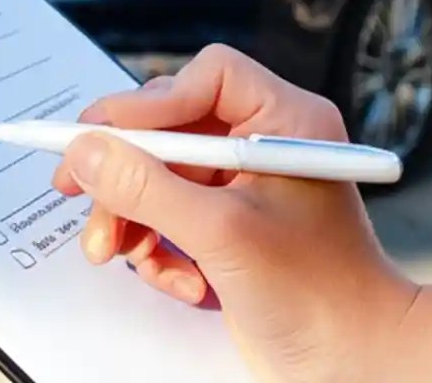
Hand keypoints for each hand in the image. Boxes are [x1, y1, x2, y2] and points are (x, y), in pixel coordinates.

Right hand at [52, 45, 417, 382]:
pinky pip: (172, 215)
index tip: (100, 136)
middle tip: (76, 189)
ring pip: (163, 174)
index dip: (150, 102)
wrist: (355, 359)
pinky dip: (162, 248)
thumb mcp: (222, 234)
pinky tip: (181, 280)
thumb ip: (148, 188)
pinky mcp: (232, 226)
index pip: (208, 78)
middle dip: (126, 169)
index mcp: (289, 122)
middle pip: (173, 125)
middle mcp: (268, 143)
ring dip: (135, 215)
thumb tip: (89, 151)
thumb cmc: (321, 295)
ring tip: (120, 252)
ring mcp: (248, 186)